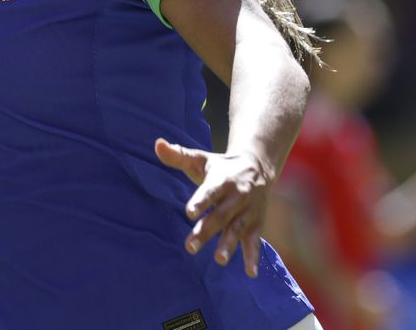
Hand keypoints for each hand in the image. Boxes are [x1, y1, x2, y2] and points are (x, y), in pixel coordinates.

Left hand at [155, 138, 274, 277]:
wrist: (258, 166)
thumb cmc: (220, 166)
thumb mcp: (201, 158)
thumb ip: (178, 155)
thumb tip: (157, 143)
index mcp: (222, 180)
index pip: (210, 191)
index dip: (200, 201)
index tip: (189, 212)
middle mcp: (236, 197)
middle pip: (220, 215)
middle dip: (206, 231)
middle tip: (190, 247)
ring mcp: (247, 212)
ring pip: (237, 229)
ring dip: (229, 245)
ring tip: (219, 260)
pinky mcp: (256, 223)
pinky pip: (255, 241)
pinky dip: (253, 256)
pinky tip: (250, 273)